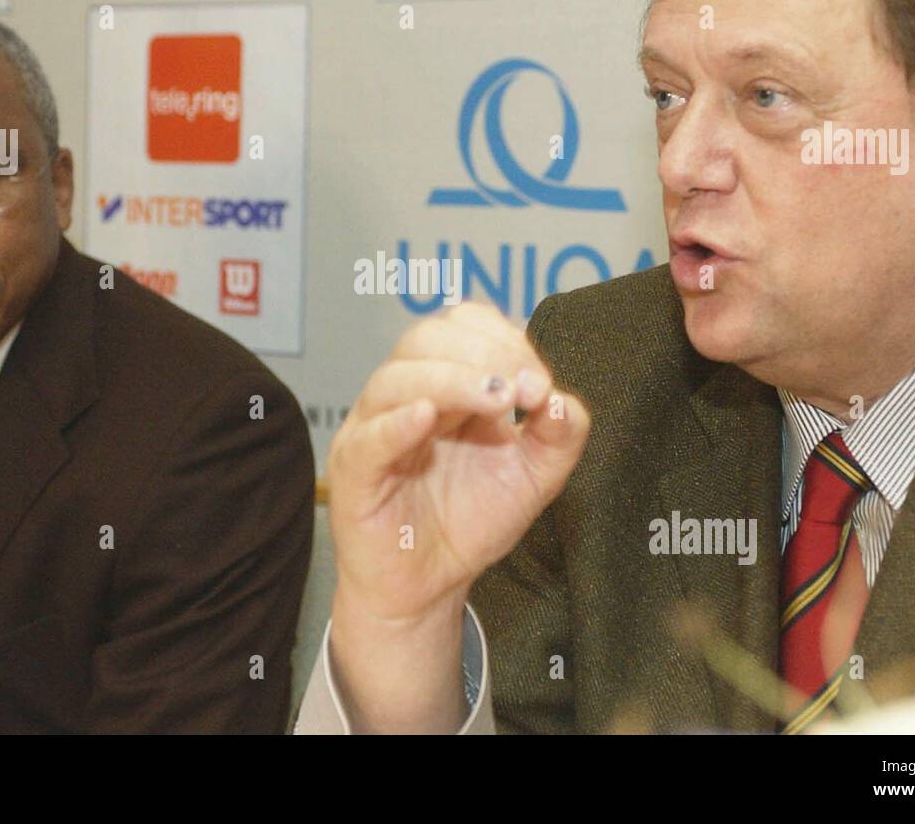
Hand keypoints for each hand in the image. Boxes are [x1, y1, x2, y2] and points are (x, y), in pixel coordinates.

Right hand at [324, 302, 588, 730]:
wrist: (428, 587)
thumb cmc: (470, 523)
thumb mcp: (534, 477)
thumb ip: (559, 436)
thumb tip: (560, 399)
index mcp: (447, 384)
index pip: (462, 326)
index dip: (502, 339)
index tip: (538, 379)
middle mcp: (406, 395)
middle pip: (426, 339)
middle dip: (481, 354)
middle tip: (520, 387)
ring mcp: (375, 428)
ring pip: (396, 378)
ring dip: (451, 380)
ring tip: (495, 399)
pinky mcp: (353, 470)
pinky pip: (368, 438)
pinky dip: (396, 423)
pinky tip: (427, 419)